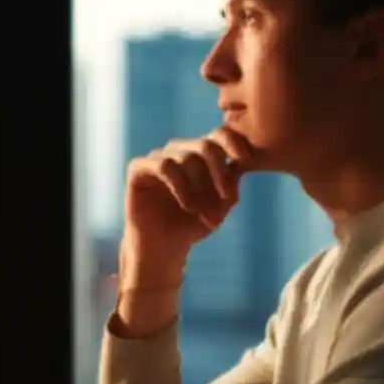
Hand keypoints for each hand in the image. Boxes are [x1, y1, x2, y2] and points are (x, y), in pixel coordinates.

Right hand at [123, 127, 253, 268]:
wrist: (162, 248)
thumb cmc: (193, 226)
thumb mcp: (220, 207)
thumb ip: (231, 185)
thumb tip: (240, 164)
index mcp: (200, 155)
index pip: (219, 135)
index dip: (234, 142)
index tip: (245, 159)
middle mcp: (179, 151)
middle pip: (205, 145)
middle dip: (219, 172)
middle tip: (226, 198)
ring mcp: (158, 157)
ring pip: (186, 157)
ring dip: (200, 187)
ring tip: (202, 212)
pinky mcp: (139, 168)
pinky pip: (164, 165)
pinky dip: (181, 186)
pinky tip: (187, 205)